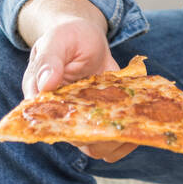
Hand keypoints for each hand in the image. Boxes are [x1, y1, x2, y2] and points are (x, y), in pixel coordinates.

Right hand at [22, 16, 138, 162]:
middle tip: (119, 115)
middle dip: (101, 135)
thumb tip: (46, 84)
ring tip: (133, 120)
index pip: (48, 124)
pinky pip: (114, 142)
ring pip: (97, 147)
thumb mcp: (57, 41)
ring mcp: (84, 120)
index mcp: (43, 100)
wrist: (86, 36)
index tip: (91, 116)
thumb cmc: (67, 37)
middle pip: (77, 141)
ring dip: (117, 139)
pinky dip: (128, 139)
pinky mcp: (103, 119)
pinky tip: (139, 123)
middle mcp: (63, 116)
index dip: (69, 127)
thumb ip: (49, 61)